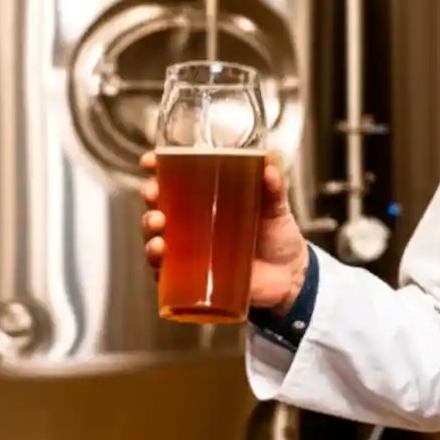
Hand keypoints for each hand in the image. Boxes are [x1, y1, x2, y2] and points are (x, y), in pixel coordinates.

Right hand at [140, 151, 310, 313]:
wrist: (290, 277)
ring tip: (158, 226)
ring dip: (148, 230)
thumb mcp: (277, 208)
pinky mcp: (193, 277)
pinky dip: (156, 263)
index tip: (149, 161)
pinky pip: (165, 271)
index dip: (157, 168)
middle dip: (150, 197)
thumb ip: (273, 187)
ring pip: (156, 236)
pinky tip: (159, 254)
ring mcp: (191, 251)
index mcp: (209, 200)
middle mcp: (193, 224)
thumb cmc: (278, 237)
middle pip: (159, 205)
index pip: (176, 180)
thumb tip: (269, 161)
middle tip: (153, 194)